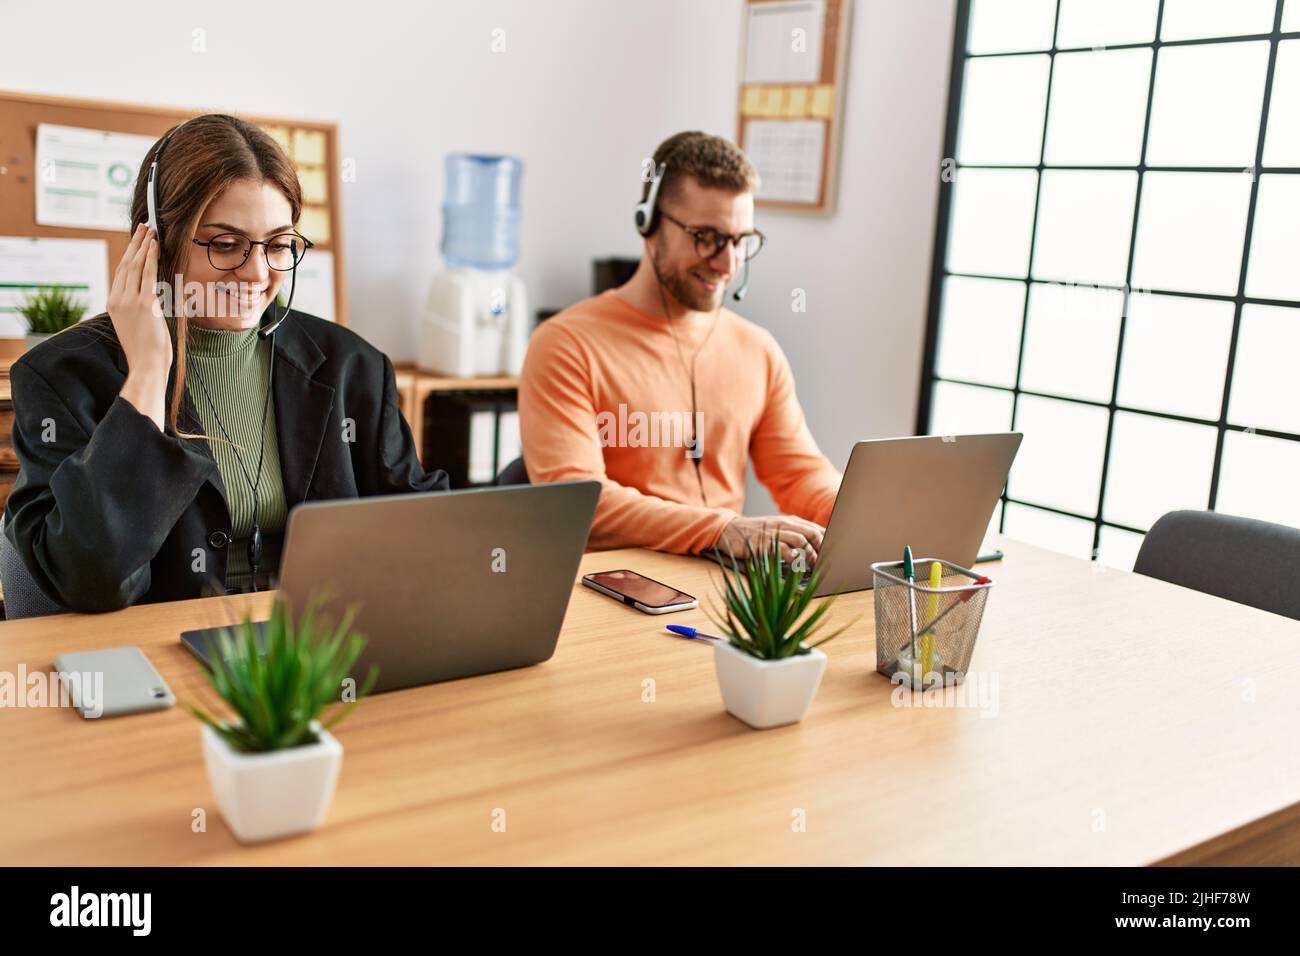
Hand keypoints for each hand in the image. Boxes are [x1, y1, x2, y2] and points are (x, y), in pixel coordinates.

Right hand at [109, 224, 170, 428]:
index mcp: (113, 303)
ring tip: (151, 232)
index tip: (138, 240)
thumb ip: (139, 306)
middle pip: (126, 264)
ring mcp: (128, 301)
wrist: (146, 366)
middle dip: (136, 244)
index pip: (121, 272)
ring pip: (135, 266)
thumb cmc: (147, 350)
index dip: (130, 253)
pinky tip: (155, 247)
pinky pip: (147, 275)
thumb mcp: (137, 324)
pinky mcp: (143, 304)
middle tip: (145, 228)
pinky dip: (151, 259)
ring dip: (144, 247)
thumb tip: (150, 292)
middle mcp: (117, 299)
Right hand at [715, 514, 825, 569]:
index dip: (828, 540)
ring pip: (801, 540)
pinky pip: (784, 550)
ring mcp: (774, 533)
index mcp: (790, 521)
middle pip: (812, 533)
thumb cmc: (755, 533)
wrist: (728, 530)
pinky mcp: (765, 543)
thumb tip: (813, 547)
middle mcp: (784, 524)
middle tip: (826, 562)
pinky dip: (794, 558)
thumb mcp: (776, 529)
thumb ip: (793, 535)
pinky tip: (797, 565)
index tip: (834, 553)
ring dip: (810, 554)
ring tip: (813, 566)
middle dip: (822, 548)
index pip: (816, 528)